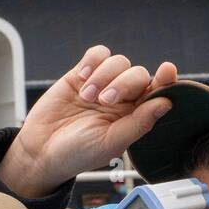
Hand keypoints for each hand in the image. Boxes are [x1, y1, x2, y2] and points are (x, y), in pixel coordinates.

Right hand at [0, 46, 177, 197]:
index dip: (166, 80)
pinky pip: (98, 54)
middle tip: (104, 102)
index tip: (167, 70)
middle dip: (123, 84)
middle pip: (138, 74)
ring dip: (104, 76)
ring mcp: (103, 84)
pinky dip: (93, 61)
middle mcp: (122, 99)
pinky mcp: (82, 74)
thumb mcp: (111, 143)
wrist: (41, 150)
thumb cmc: (77, 154)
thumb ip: (140, 123)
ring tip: (87, 97)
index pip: (157, 93)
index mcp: (134, 117)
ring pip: (118, 62)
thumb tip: (167, 102)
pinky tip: (83, 77)